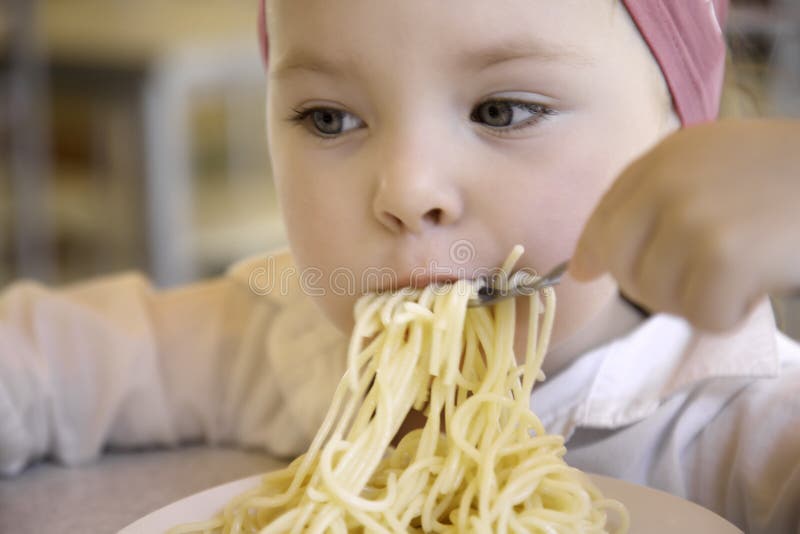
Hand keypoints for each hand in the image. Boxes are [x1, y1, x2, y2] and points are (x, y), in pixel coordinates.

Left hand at [570, 119, 799, 331]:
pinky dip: (731, 313)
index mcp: (664, 157)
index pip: (602, 218)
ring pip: (659, 298)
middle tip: (705, 274)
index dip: (593, 252)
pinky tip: (761, 283)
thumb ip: (654, 202)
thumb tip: (585, 264)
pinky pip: (701, 316)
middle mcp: (666, 183)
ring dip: (699, 298)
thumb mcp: (717, 165)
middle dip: (656, 285)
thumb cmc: (794, 176)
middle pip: (623, 267)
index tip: (588, 272)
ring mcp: (691, 218)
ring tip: (745, 269)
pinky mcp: (722, 256)